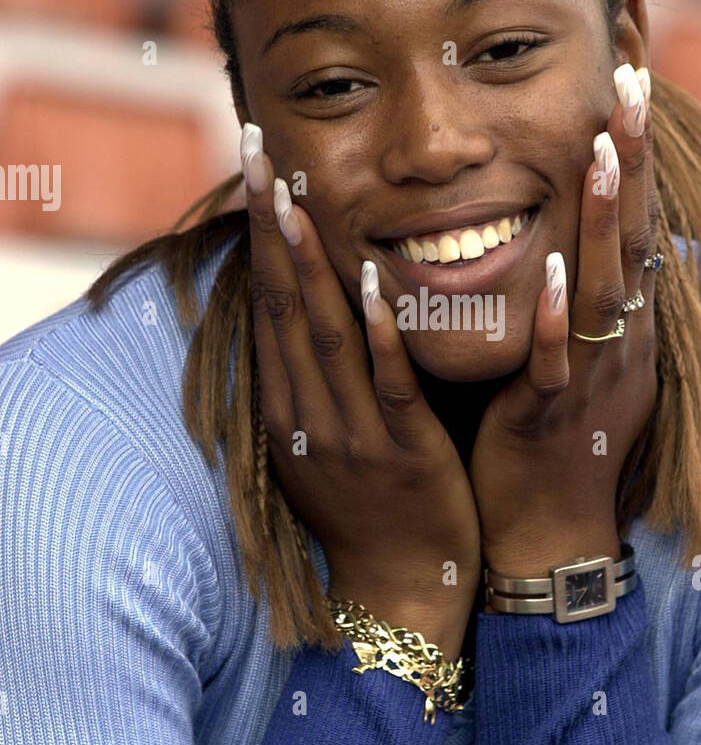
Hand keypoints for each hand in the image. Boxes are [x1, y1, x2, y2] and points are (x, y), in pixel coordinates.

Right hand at [241, 125, 481, 657]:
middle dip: (269, 227)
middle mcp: (308, 412)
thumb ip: (320, 376)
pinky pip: (387, 385)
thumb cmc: (373, 507)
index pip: (269, 304)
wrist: (401, 591)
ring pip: (325, 335)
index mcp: (291, 404)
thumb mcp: (329, 438)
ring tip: (297, 197)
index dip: (260, 235)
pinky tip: (376, 284)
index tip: (254, 171)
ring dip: (309, 264)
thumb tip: (313, 312)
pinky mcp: (403, 453)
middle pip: (282, 306)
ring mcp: (351, 433)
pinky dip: (380, 334)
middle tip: (256, 153)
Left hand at [469, 65, 659, 576]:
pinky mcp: (550, 413)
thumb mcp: (577, 355)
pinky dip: (557, 317)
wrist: (545, 527)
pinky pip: (557, 360)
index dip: (634, 157)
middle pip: (633, 237)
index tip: (629, 85)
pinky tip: (554, 271)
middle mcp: (615, 339)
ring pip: (603, 287)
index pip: (633, 223)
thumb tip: (573, 240)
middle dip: (632, 161)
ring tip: (600, 152)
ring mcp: (588, 374)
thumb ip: (574, 296)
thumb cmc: (551, 436)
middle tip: (633, 84)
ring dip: (605, 220)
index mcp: (615, 322)